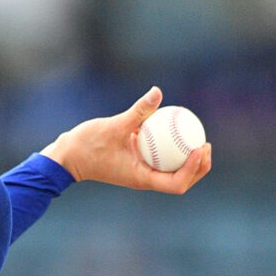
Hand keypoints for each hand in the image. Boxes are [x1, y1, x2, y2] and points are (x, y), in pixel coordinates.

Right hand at [42, 88, 211, 195]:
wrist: (68, 157)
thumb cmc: (87, 145)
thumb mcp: (114, 126)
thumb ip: (138, 110)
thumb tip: (157, 92)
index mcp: (141, 178)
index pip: (175, 183)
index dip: (193, 169)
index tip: (199, 149)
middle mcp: (145, 179)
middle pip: (181, 182)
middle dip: (199, 168)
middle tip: (207, 145)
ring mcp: (142, 173)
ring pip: (174, 173)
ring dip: (191, 162)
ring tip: (201, 140)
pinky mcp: (139, 164)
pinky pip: (163, 160)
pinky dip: (174, 150)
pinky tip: (179, 131)